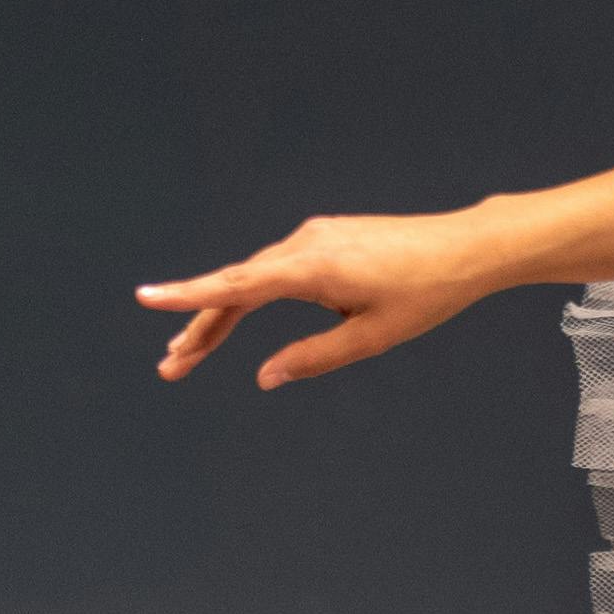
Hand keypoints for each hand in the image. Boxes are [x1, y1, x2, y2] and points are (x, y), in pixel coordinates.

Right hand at [135, 209, 495, 389]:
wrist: (467, 247)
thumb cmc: (426, 294)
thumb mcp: (370, 337)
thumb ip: (313, 359)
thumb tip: (266, 377)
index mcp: (313, 268)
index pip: (237, 286)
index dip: (188, 297)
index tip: (146, 299)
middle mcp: (305, 244)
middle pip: (236, 288)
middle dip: (199, 329)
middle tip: (170, 369)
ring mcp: (313, 236)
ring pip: (253, 278)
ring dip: (222, 313)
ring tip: (190, 352)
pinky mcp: (324, 237)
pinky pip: (274, 268)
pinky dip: (250, 293)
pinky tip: (235, 315)